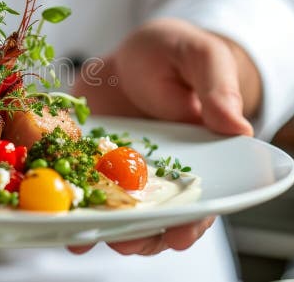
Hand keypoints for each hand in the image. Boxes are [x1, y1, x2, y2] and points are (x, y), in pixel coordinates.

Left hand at [71, 18, 261, 255]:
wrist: (134, 51)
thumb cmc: (178, 55)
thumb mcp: (202, 59)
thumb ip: (218, 90)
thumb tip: (239, 127)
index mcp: (196, 159)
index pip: (200, 201)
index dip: (191, 222)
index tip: (178, 235)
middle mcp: (155, 175)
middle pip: (153, 218)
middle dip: (139, 237)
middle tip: (124, 242)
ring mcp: (117, 170)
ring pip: (112, 210)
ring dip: (99, 229)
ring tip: (83, 238)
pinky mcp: (83, 158)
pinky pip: (75, 185)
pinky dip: (66, 204)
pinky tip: (54, 218)